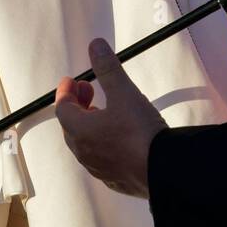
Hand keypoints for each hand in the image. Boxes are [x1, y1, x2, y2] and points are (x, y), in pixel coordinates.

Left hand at [55, 38, 167, 198]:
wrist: (163, 169)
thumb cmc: (140, 132)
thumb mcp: (124, 92)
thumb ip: (108, 68)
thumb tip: (95, 46)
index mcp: (81, 131)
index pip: (63, 108)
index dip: (66, 92)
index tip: (71, 81)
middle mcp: (85, 152)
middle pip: (71, 127)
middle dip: (77, 107)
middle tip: (89, 92)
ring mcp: (99, 169)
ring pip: (85, 144)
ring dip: (89, 126)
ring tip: (103, 113)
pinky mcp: (115, 179)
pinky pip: (101, 159)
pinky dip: (102, 144)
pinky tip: (117, 139)